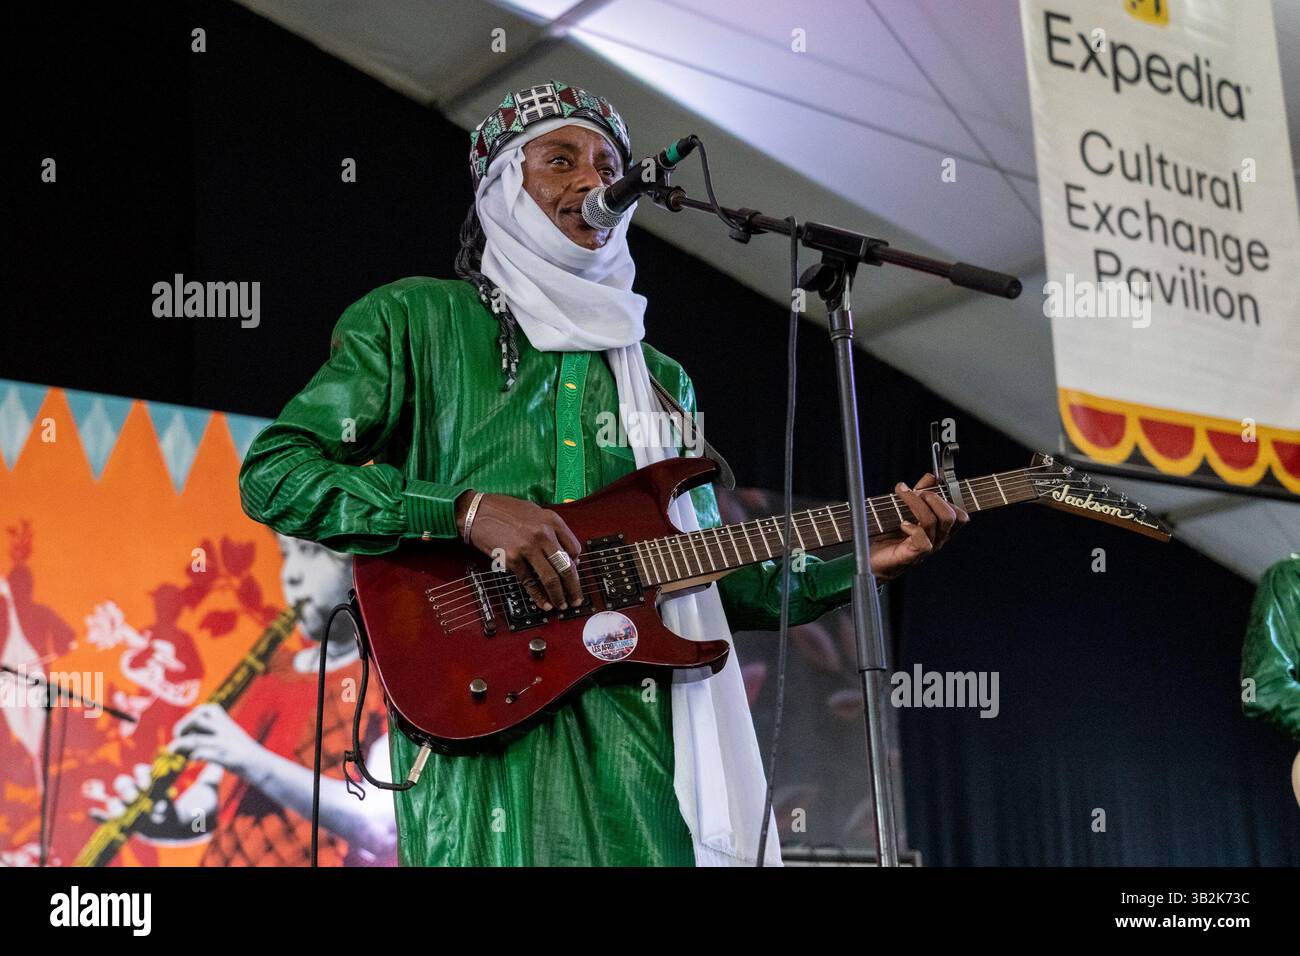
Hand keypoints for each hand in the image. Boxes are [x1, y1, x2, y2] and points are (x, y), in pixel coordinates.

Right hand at [84, 762, 212, 840]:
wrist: (202, 832)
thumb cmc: (202, 810)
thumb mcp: (206, 790)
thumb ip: (211, 775)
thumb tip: (219, 759)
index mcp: (158, 785)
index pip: (142, 774)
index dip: (142, 773)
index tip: (149, 777)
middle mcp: (144, 796)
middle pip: (126, 785)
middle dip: (129, 786)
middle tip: (140, 791)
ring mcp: (136, 811)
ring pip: (117, 801)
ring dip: (117, 801)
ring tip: (125, 805)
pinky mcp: (132, 827)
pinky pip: (111, 822)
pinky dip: (101, 816)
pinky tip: (93, 812)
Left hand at [168, 703, 261, 778]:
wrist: (266, 767)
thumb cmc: (246, 755)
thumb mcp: (233, 737)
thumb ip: (216, 733)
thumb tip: (191, 736)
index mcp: (228, 724)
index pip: (206, 709)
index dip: (191, 717)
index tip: (185, 730)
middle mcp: (227, 730)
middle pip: (197, 719)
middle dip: (181, 728)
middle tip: (177, 739)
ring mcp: (227, 744)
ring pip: (196, 739)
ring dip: (180, 745)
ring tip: (172, 751)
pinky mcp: (229, 759)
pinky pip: (206, 754)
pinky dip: (195, 755)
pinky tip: (193, 759)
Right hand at [455, 491, 583, 610]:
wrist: (476, 511)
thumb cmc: (504, 510)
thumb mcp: (534, 512)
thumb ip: (551, 529)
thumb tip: (564, 553)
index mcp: (551, 520)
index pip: (574, 548)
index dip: (577, 565)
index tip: (575, 574)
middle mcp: (543, 533)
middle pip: (566, 566)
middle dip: (573, 587)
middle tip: (576, 598)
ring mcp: (528, 547)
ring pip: (551, 578)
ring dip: (558, 595)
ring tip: (561, 604)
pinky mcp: (512, 559)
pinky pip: (530, 582)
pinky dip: (538, 596)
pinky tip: (544, 603)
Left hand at [870, 472, 967, 580]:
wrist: (871, 558)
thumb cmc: (888, 534)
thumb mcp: (904, 507)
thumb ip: (919, 492)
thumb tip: (931, 477)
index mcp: (939, 529)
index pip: (960, 516)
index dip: (948, 498)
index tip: (928, 487)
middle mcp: (937, 540)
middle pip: (952, 517)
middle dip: (934, 498)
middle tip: (916, 492)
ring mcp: (926, 549)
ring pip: (934, 522)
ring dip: (916, 503)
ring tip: (902, 496)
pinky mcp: (913, 556)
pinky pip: (923, 541)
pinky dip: (913, 528)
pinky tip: (902, 524)